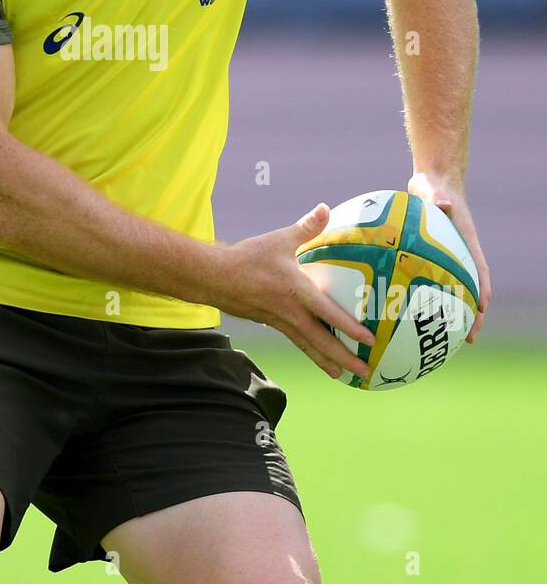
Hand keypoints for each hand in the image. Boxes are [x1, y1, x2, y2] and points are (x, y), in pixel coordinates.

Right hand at [215, 204, 376, 379]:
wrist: (214, 278)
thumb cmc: (247, 258)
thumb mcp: (278, 240)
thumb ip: (306, 227)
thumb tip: (326, 208)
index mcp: (296, 292)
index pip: (328, 313)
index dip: (350, 327)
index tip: (369, 339)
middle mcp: (290, 312)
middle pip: (321, 341)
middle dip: (344, 357)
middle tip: (364, 370)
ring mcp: (280, 321)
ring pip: (308, 346)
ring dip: (327, 361)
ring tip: (342, 375)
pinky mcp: (271, 323)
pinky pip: (296, 341)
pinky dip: (310, 351)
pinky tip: (317, 357)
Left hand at [407, 171, 490, 343]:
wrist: (432, 183)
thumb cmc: (435, 186)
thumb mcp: (436, 189)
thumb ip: (440, 198)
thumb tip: (443, 203)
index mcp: (467, 243)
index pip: (480, 271)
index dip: (483, 292)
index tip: (481, 311)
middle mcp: (461, 255)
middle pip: (471, 290)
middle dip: (473, 316)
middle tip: (469, 340)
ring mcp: (449, 259)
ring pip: (451, 292)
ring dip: (449, 313)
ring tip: (441, 340)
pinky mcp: (433, 259)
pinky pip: (428, 283)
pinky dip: (422, 298)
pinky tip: (404, 314)